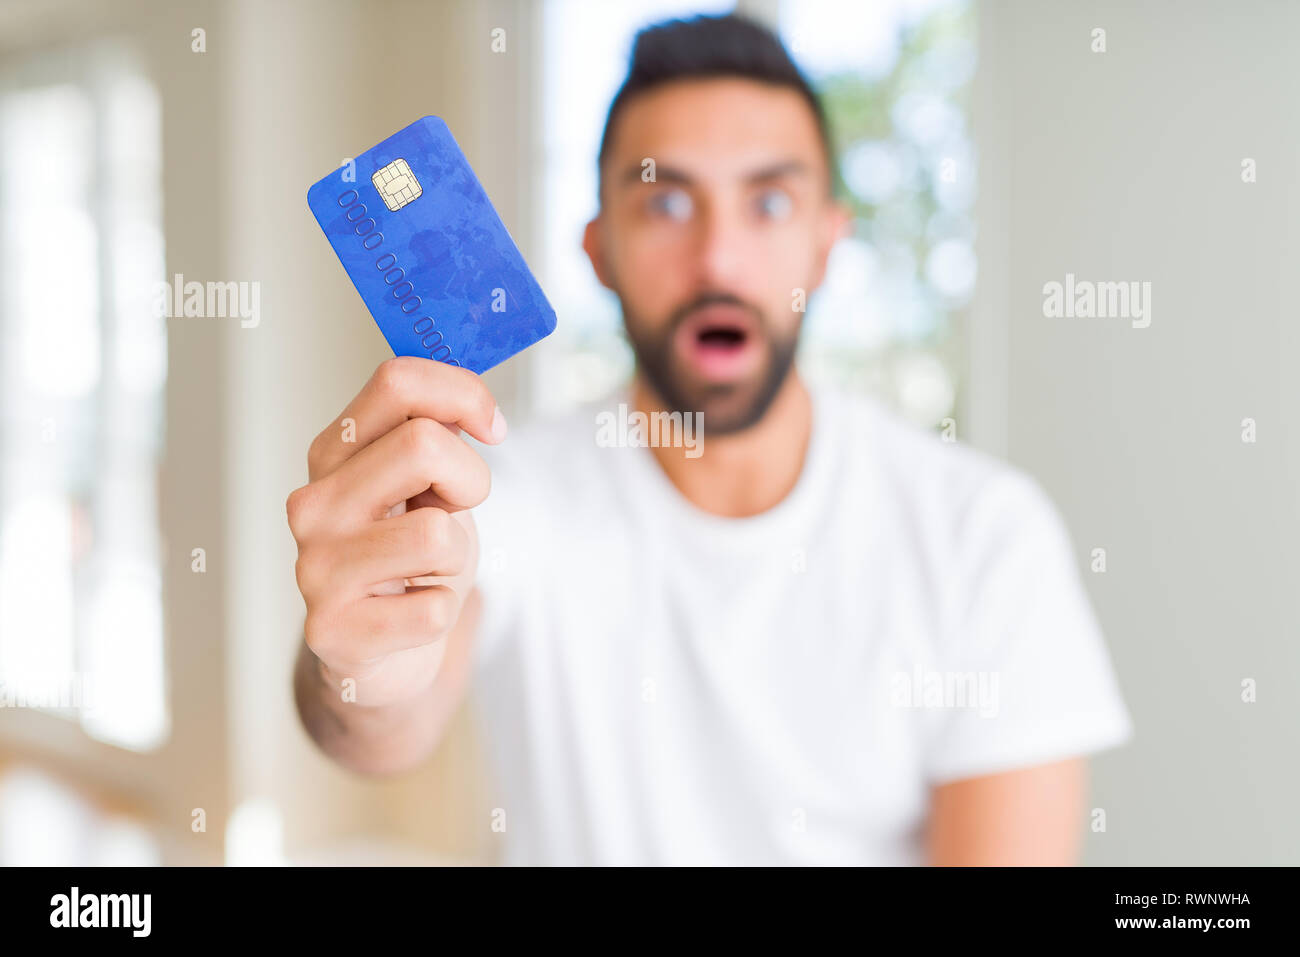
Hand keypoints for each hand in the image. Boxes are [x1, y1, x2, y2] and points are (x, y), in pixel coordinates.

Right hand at [287, 356, 505, 706]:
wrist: (381, 654)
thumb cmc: (412, 559)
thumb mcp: (426, 485)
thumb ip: (437, 436)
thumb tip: (475, 408)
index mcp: (333, 453)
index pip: (396, 382)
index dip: (464, 395)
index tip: (492, 428)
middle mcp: (313, 504)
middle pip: (423, 444)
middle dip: (471, 480)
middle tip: (456, 512)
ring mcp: (315, 568)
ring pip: (436, 534)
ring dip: (456, 558)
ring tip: (428, 572)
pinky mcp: (333, 631)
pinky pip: (435, 608)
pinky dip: (442, 611)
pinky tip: (412, 613)